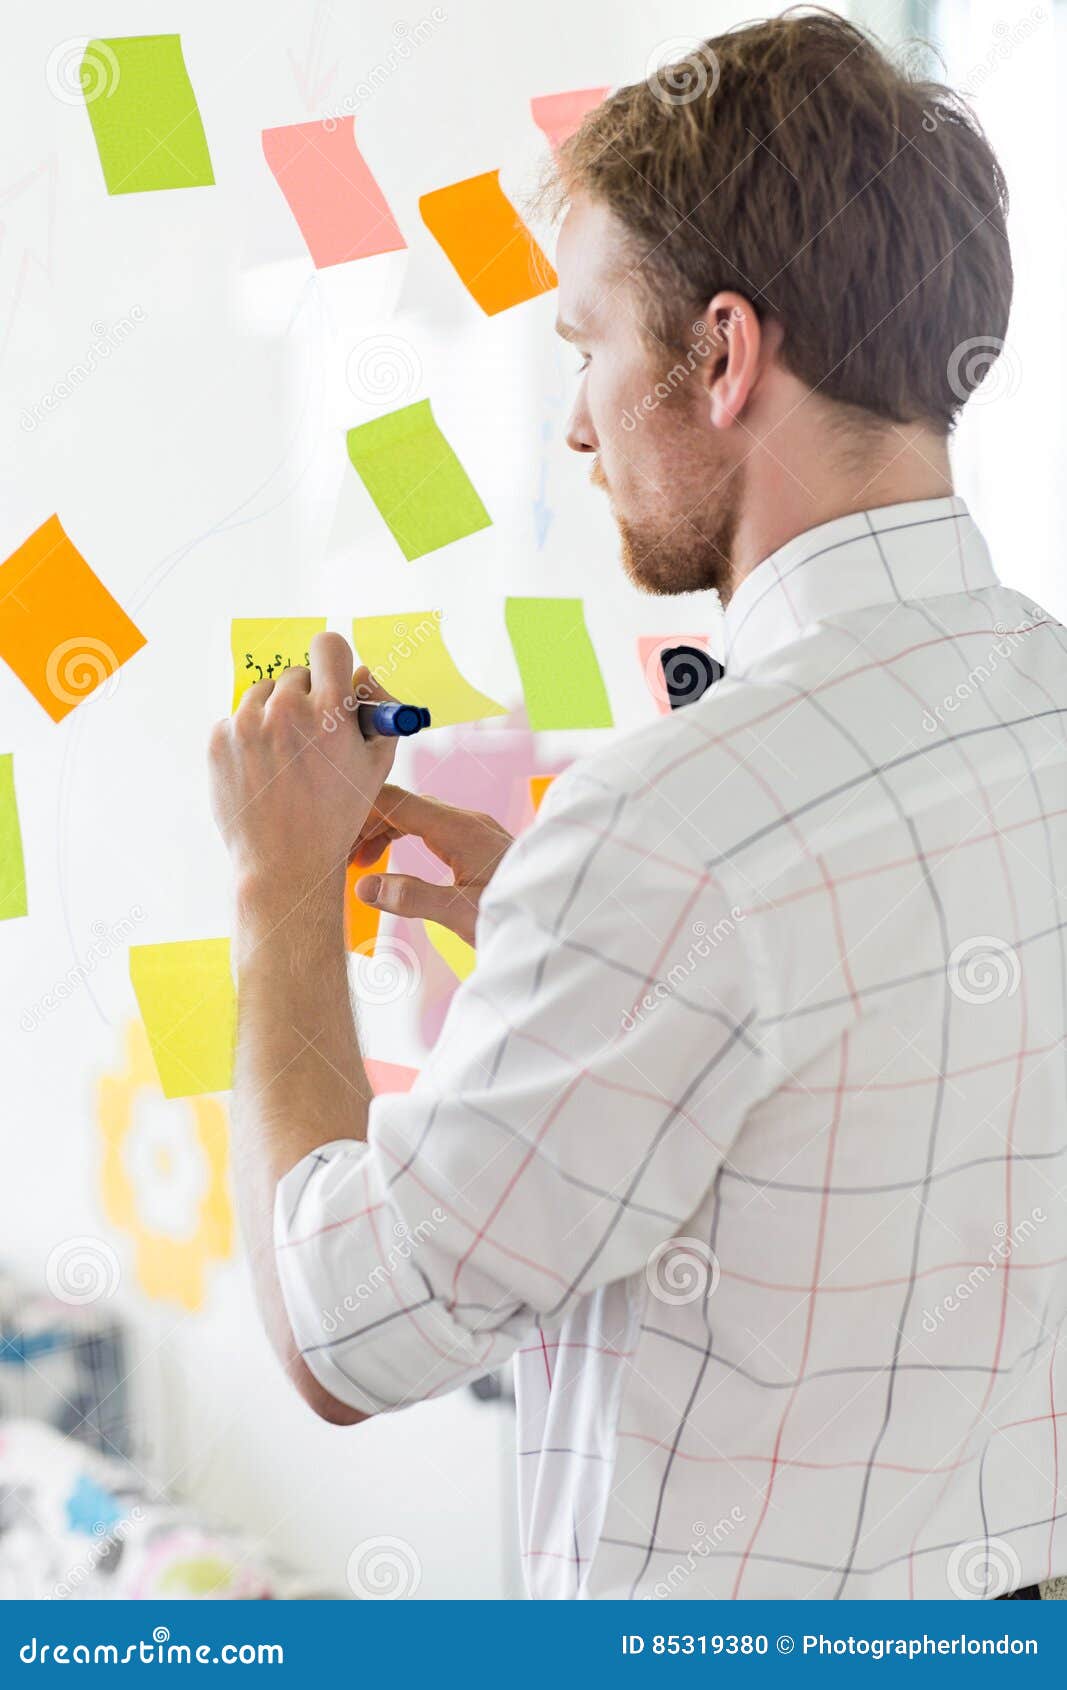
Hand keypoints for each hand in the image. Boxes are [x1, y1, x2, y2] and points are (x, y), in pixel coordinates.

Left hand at [208, 635, 396, 914]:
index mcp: (330, 712)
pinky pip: (236, 718)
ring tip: (285, 758)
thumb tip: (362, 673)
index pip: (328, 645)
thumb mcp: (374, 765)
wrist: (285, 863)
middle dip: (305, 698)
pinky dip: (249, 737)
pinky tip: (262, 770)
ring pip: (263, 694)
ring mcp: (246, 725)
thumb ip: (375, 712)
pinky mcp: (218, 740)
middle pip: (295, 674)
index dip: (332, 660)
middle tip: (310, 736)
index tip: (329, 676)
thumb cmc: (337, 816)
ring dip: (274, 714)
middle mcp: (286, 711)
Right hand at [350, 785, 514, 944]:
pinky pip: (433, 829)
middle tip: (340, 856)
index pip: (396, 801)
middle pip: (403, 806)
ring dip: (385, 834)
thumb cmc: (517, 914)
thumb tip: (363, 887)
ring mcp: (474, 830)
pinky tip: (393, 861)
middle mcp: (466, 821)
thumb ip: (412, 898)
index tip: (334, 834)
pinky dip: (406, 839)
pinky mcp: (478, 843)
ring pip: (417, 817)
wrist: (560, 917)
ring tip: (359, 863)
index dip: (360, 813)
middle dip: (367, 826)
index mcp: (458, 829)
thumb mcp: (461, 914)